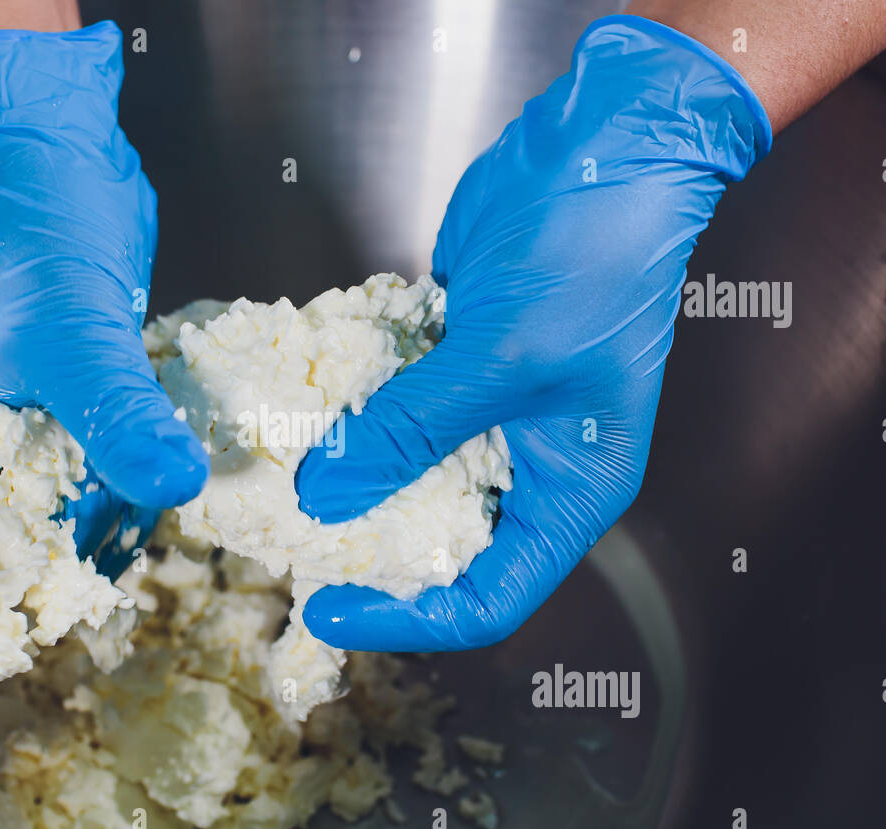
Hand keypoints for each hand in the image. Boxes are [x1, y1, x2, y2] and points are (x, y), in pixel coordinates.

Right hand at [0, 23, 207, 578]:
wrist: (64, 159)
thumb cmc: (36, 235)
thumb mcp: (76, 339)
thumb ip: (117, 417)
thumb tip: (172, 485)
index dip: (49, 572)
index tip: (111, 592)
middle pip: (47, 526)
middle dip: (104, 535)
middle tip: (163, 526)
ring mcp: (39, 420)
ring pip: (92, 491)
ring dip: (136, 493)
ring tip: (183, 488)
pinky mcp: (85, 399)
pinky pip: (119, 450)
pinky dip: (148, 457)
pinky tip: (186, 461)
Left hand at [295, 15, 770, 650]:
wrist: (603, 154)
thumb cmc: (592, 257)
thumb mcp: (501, 357)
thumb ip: (410, 430)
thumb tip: (326, 492)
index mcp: (570, 492)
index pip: (490, 597)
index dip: (409, 618)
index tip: (330, 607)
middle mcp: (529, 467)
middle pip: (442, 548)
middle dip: (370, 554)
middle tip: (293, 549)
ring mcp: (487, 416)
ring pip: (408, 479)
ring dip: (352, 481)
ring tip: (283, 486)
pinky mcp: (451, 367)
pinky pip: (392, 413)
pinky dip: (352, 417)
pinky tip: (302, 416)